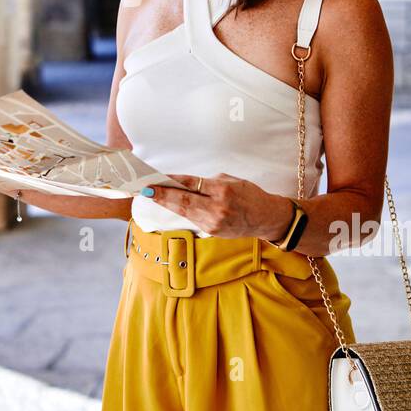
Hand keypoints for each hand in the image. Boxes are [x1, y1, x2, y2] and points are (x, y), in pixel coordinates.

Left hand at [149, 173, 294, 241]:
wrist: (265, 218)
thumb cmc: (249, 195)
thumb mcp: (232, 180)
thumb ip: (209, 183)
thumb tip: (185, 183)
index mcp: (223, 191)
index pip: (191, 184)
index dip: (172, 182)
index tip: (156, 178)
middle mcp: (218, 208)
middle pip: (183, 201)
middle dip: (162, 195)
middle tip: (145, 189)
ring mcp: (214, 223)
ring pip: (184, 212)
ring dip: (167, 204)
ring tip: (152, 196)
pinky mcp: (212, 231)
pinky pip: (192, 219)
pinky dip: (180, 211)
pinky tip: (169, 205)